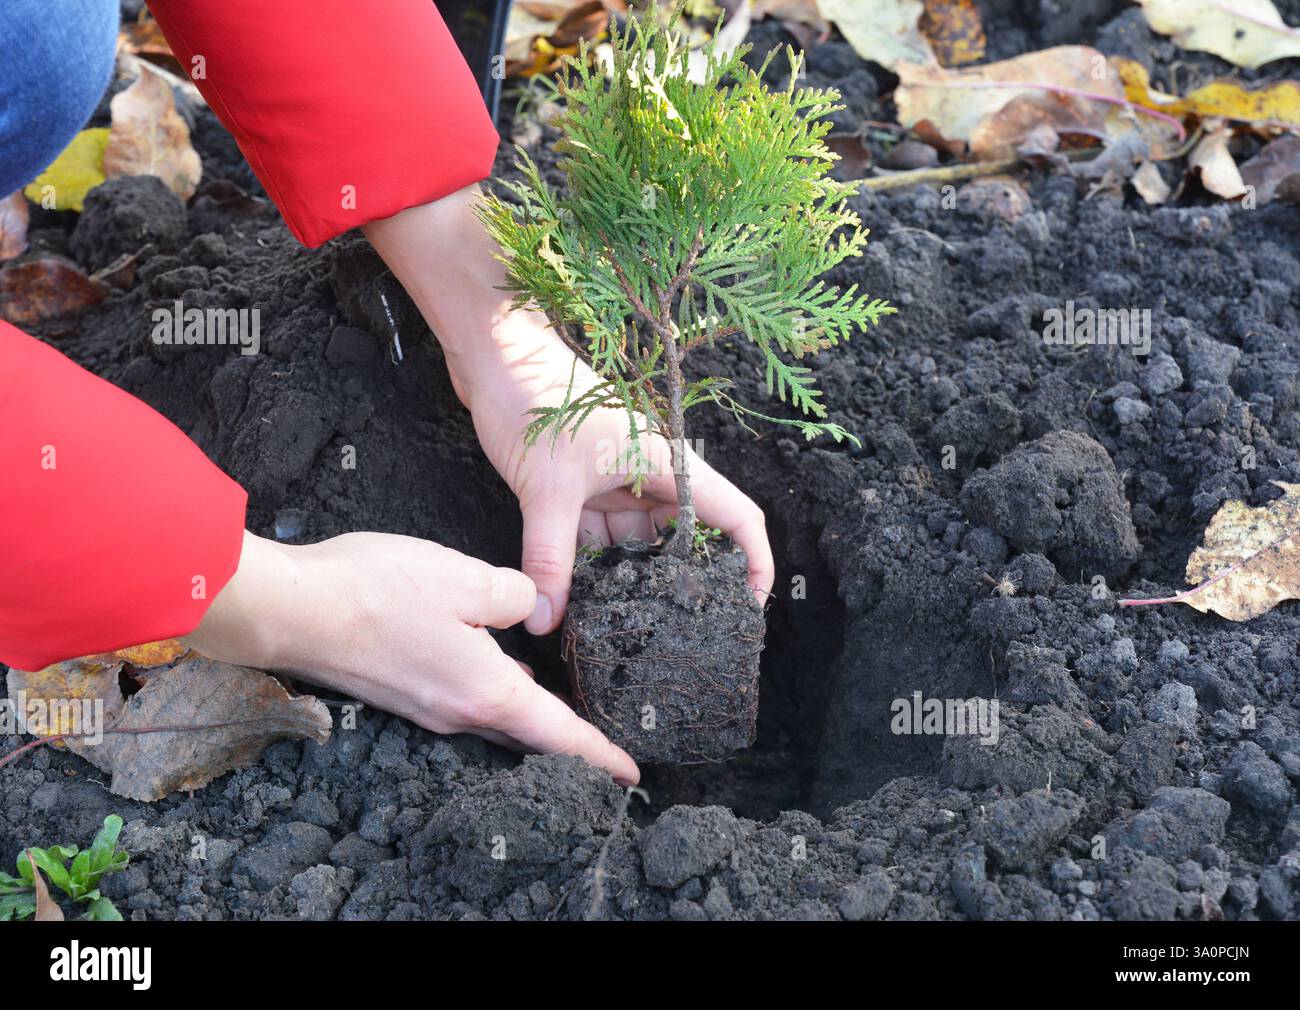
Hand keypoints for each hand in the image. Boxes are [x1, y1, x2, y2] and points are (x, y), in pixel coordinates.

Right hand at [182, 530, 639, 783]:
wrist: (290, 609)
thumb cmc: (377, 590)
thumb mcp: (464, 578)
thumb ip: (514, 596)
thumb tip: (534, 611)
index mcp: (486, 690)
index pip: (558, 732)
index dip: (599, 754)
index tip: (631, 774)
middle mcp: (458, 711)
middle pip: (528, 732)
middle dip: (567, 738)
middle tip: (602, 739)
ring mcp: (425, 706)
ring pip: (493, 714)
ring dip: (528, 713)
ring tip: (558, 702)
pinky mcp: (401, 691)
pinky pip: (463, 699)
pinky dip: (492, 692)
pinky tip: (497, 665)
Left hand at [460, 308, 774, 633]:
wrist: (493, 356)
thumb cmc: (535, 401)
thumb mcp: (547, 489)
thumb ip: (550, 558)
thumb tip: (547, 620)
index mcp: (669, 466)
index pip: (736, 517)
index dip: (754, 562)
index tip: (749, 607)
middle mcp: (652, 476)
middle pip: (684, 539)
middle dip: (679, 583)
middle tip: (674, 632)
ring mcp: (617, 482)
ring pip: (635, 544)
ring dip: (625, 579)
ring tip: (618, 625)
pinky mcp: (581, 487)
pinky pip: (597, 538)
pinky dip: (588, 566)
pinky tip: (573, 598)